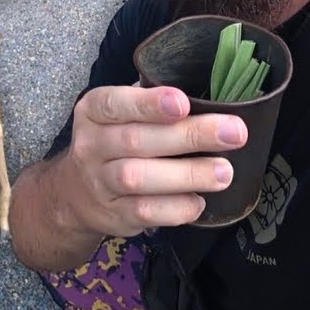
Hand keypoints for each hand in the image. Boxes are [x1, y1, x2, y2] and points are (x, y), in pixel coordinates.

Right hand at [56, 84, 247, 238]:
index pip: (115, 103)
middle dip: (190, 136)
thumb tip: (211, 94)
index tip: (182, 103)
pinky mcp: (114, 215)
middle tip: (234, 133)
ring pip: (139, 178)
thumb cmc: (114, 141)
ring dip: (187, 175)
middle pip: (137, 140)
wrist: (74, 194)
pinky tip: (199, 201)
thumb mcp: (120, 114)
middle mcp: (91, 145)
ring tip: (224, 172)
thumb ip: (152, 102)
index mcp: (94, 111)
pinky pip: (146, 212)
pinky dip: (176, 208)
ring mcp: (100, 182)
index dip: (148, 103)